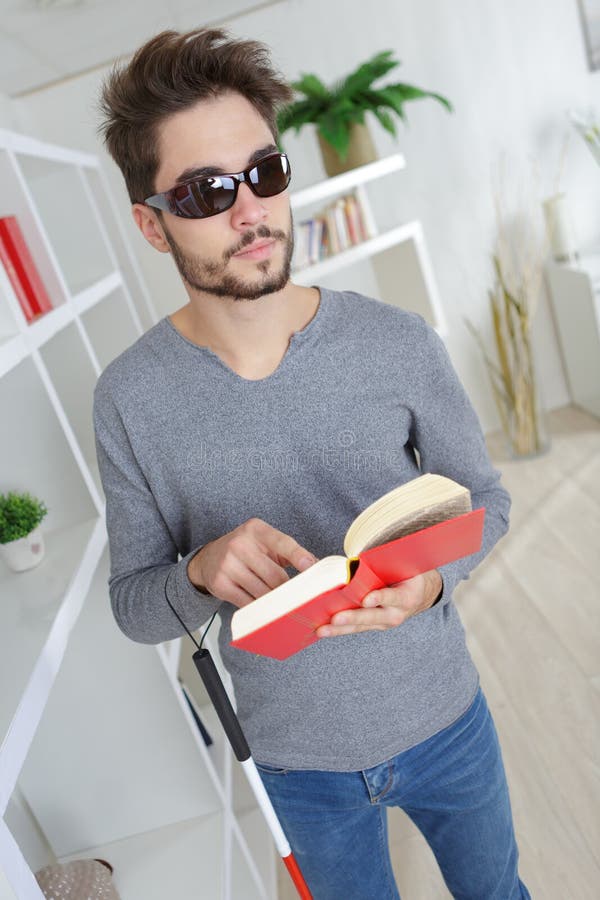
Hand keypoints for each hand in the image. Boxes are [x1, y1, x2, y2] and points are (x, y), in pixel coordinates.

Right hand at [187, 518, 317, 607]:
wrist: (209, 559)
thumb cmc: (246, 550)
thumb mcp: (266, 543)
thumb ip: (290, 552)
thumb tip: (316, 566)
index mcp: (256, 530)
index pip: (283, 543)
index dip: (299, 556)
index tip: (311, 568)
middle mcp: (240, 544)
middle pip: (275, 575)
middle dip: (289, 590)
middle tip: (300, 599)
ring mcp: (228, 564)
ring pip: (263, 592)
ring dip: (275, 602)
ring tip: (283, 605)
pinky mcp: (220, 584)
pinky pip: (247, 603)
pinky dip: (259, 609)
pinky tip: (264, 609)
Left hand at [316, 569, 442, 637]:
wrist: (422, 593)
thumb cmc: (408, 574)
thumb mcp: (404, 567)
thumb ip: (386, 565)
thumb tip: (359, 559)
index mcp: (406, 596)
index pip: (392, 596)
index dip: (380, 598)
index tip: (367, 600)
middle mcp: (396, 613)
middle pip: (372, 616)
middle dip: (352, 617)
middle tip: (336, 618)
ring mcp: (385, 622)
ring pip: (360, 626)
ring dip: (340, 628)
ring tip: (322, 630)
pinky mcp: (375, 626)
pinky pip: (356, 628)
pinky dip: (339, 629)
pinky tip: (323, 630)